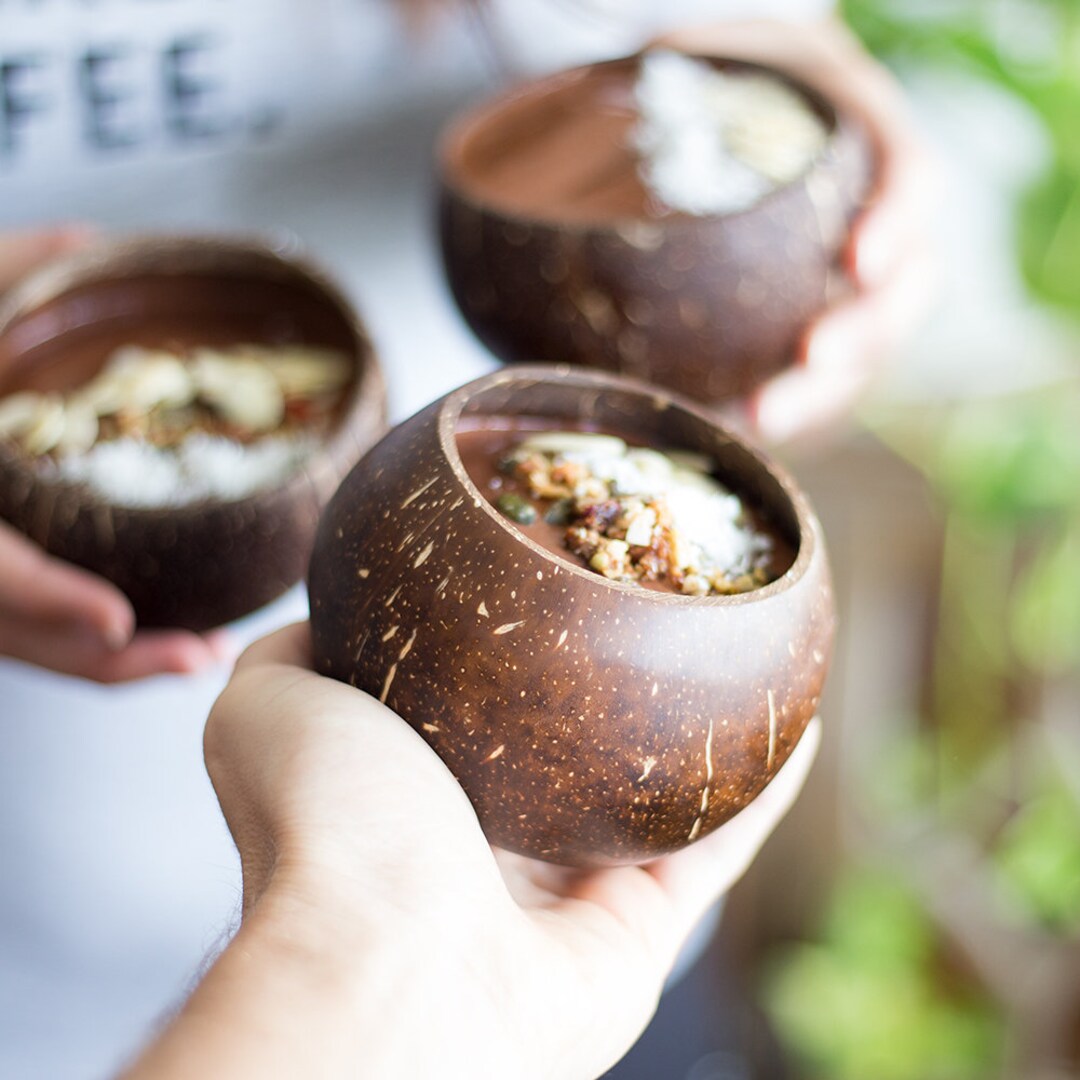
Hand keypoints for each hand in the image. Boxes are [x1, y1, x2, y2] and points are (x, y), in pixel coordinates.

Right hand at [0, 228, 230, 681]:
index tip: (116, 619)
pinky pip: (31, 625)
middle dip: (107, 658)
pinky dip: (93, 636)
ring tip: (200, 653)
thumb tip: (88, 243)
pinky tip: (163, 631)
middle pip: (15, 629)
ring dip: (113, 660)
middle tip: (199, 656)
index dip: (45, 597)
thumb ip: (4, 269)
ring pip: (27, 641)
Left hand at [133, 622, 818, 1078]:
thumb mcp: (269, 703)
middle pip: (579, 749)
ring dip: (704, 732)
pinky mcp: (640, 931)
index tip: (561, 583)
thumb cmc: (324, 823)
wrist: (387, 959)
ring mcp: (571, 893)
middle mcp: (495, 845)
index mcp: (420, 791)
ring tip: (742, 651)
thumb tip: (321, 614)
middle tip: (663, 604)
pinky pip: (718, 847)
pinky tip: (800, 719)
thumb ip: (288, 655)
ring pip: (658, 796)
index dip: (525, 647)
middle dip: (621, 687)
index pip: (486, 707)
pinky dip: (764, 787)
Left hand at [655, 18, 939, 444]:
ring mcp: (856, 285)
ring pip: (869, 347)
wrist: (726, 100)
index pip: (909, 178)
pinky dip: (789, 405)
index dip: (896, 221)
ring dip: (825, 390)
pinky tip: (735, 424)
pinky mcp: (820, 328)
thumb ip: (672, 107)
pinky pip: (819, 373)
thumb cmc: (713, 81)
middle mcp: (876, 218)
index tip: (858, 261)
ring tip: (765, 417)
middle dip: (865, 330)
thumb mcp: (702, 68)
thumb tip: (560, 138)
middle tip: (813, 359)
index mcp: (865, 141)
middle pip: (904, 287)